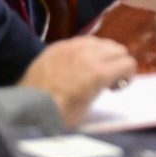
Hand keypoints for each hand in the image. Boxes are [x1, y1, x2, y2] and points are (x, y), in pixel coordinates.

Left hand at [20, 36, 136, 125]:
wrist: (26, 110)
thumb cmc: (60, 115)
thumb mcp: (89, 106)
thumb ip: (102, 86)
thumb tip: (108, 81)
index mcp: (99, 72)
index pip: (129, 63)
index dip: (127, 76)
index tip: (117, 86)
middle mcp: (88, 54)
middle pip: (117, 48)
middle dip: (116, 62)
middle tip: (107, 77)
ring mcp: (71, 47)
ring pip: (99, 41)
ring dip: (101, 53)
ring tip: (91, 68)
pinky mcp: (57, 46)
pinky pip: (79, 41)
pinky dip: (83, 50)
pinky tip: (75, 63)